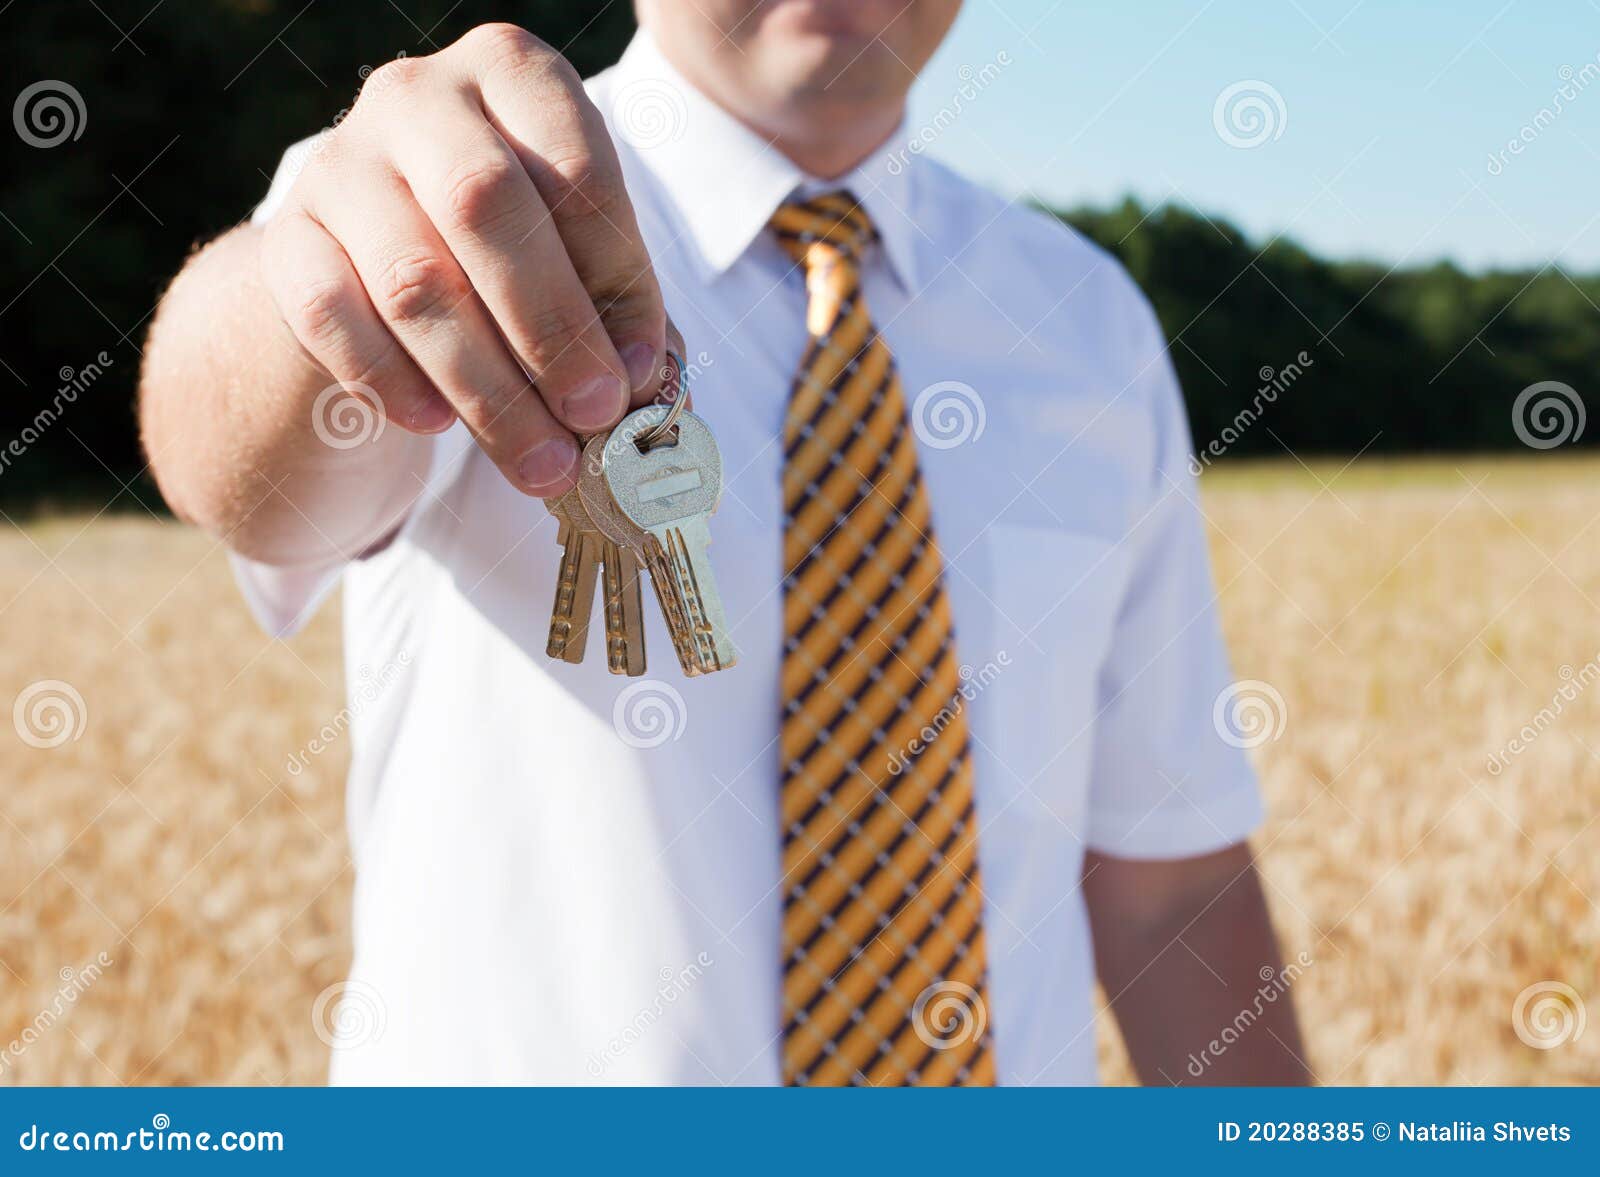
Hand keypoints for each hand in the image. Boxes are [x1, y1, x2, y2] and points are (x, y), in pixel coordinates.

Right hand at [259, 23, 680, 497]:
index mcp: (514, 74)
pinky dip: (391, 382)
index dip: (616, 279)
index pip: (575, 170)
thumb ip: (618, 308)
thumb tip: (641, 387)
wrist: (375, 256)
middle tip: (594, 415)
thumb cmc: (513, 252)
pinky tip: (436, 426)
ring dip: (487, 388)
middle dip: (551, 329)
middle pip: (483, 206)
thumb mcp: (577, 253)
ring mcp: (340, 163)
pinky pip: (331, 319)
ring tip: (542, 463)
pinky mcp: (284, 239)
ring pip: (412, 280)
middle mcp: (419, 97)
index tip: (639, 370)